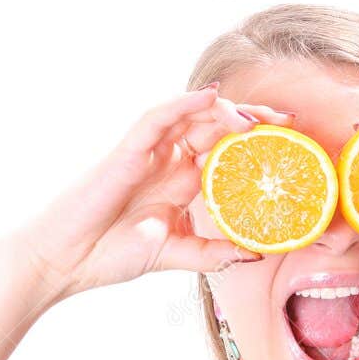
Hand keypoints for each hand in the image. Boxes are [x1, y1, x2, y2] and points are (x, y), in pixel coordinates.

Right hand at [9, 85, 293, 300]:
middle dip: (253, 118)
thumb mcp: (178, 256)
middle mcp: (167, 160)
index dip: (258, 141)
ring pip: (192, 115)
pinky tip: (210, 98)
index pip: (226, 149)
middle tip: (289, 120)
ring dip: (227, 110)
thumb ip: (215, 253)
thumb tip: (258, 252)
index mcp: (180, 180)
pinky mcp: (127, 152)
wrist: (65, 262)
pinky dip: (184, 104)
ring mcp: (148, 153)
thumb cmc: (111, 254)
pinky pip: (157, 118)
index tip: (293, 143)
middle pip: (216, 125)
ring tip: (260, 117)